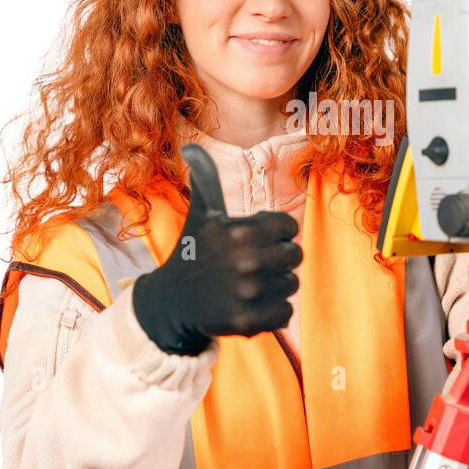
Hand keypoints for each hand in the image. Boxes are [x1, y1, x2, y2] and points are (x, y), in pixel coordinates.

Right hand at [131, 144, 302, 355]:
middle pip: (295, 256)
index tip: (254, 240)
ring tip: (247, 285)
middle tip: (251, 265)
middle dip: (277, 260)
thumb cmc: (196, 252)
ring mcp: (247, 293)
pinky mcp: (248, 321)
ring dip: (274, 287)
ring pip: (291, 285)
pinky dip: (271, 312)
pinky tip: (249, 305)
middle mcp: (245, 260)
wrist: (173, 302)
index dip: (275, 233)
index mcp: (239, 231)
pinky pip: (284, 313)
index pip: (288, 228)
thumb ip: (206, 179)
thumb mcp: (202, 214)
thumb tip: (190, 146)